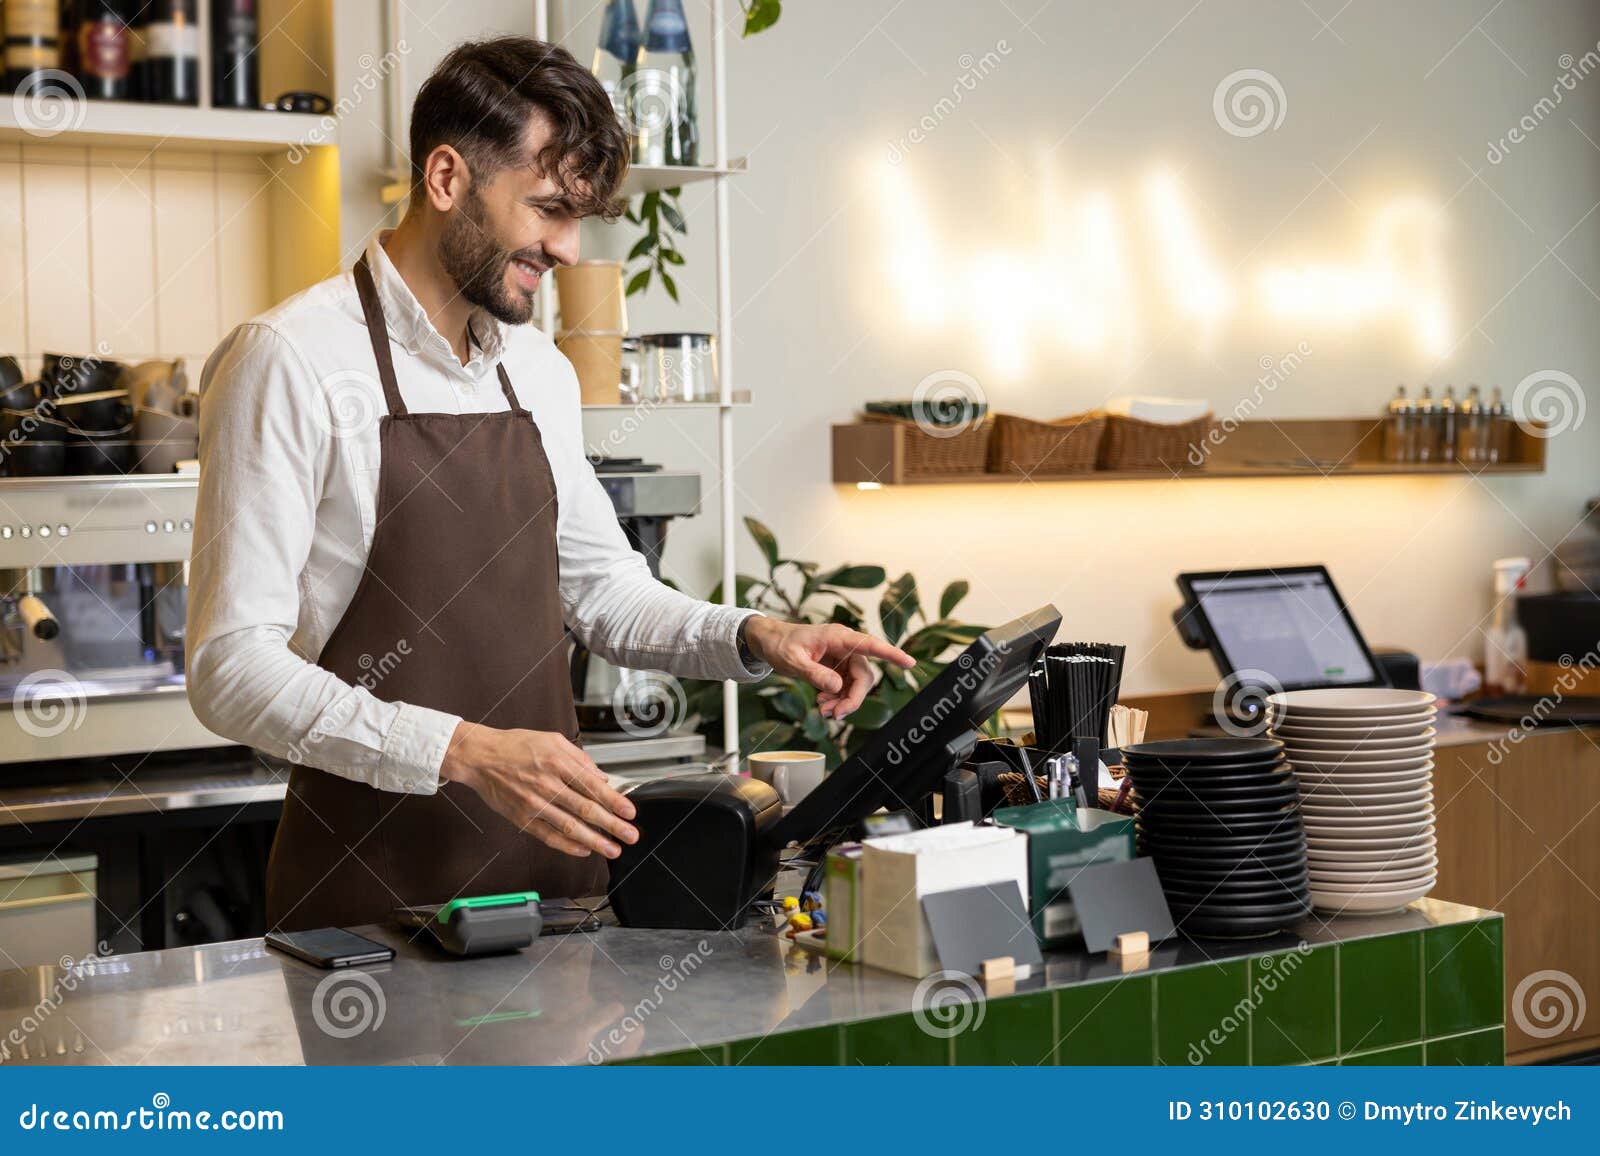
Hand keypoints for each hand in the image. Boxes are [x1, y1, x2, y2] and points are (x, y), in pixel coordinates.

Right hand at [440, 722, 637, 857]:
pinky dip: (567, 846)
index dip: (614, 802)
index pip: (593, 786)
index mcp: (558, 763)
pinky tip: (583, 850)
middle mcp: (547, 784)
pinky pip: (548, 836)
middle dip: (612, 825)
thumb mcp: (553, 740)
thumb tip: (601, 778)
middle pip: (586, 809)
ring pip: (569, 827)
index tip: (630, 812)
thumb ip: (580, 759)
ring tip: (612, 849)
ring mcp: (534, 804)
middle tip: (630, 835)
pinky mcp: (522, 818)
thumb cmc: (515, 746)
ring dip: (594, 841)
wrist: (480, 757)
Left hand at [742, 616, 915, 719]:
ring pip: (857, 685)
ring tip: (824, 711)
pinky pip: (846, 688)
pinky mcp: (838, 669)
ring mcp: (843, 658)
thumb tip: (836, 687)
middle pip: (864, 676)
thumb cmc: (780, 644)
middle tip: (834, 715)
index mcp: (838, 637)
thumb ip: (814, 673)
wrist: (770, 642)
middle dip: (853, 699)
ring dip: (844, 702)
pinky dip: (838, 700)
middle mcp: (845, 646)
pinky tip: (823, 704)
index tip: (909, 662)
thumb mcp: (792, 660)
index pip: (870, 645)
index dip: (891, 655)